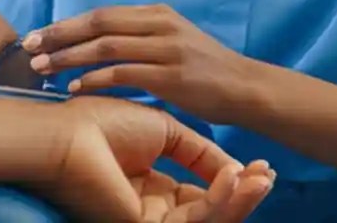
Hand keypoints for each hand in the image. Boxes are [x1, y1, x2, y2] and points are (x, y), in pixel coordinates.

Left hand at [22, 4, 260, 122]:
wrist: (244, 87)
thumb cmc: (204, 70)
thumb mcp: (172, 42)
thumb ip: (138, 39)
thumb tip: (95, 45)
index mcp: (156, 14)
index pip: (101, 13)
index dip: (66, 23)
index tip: (37, 34)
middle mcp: (160, 25)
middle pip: (98, 23)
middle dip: (59, 35)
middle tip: (29, 47)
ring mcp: (167, 49)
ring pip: (106, 47)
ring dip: (70, 57)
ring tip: (43, 68)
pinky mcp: (172, 76)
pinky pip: (124, 74)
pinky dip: (95, 80)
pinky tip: (74, 88)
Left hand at [41, 96, 273, 221]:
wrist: (67, 135)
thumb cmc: (101, 125)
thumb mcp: (163, 131)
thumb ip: (197, 151)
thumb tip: (233, 168)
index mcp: (149, 190)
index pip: (200, 196)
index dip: (231, 183)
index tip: (258, 166)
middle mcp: (150, 211)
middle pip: (209, 213)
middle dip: (243, 196)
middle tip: (268, 176)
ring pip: (207, 221)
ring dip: (240, 201)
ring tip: (264, 180)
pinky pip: (195, 221)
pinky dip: (221, 201)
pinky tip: (237, 179)